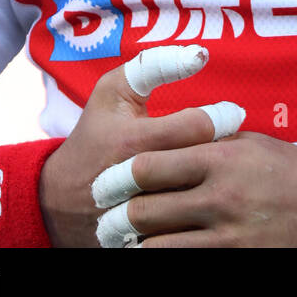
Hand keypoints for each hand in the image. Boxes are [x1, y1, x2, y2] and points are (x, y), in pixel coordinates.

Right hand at [38, 45, 243, 246]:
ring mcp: (137, 218)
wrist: (58, 200)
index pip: (195, 128)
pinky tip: (206, 197)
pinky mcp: (141, 242)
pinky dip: (199, 214)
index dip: (220, 117)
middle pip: (201, 166)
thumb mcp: (112, 89)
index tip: (233, 113)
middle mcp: (134, 183)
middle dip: (224, 150)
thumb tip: (200, 54)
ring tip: (226, 168)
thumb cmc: (96, 133)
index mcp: (129, 142)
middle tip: (237, 140)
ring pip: (196, 202)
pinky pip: (184, 230)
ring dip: (214, 183)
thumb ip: (154, 64)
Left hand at [98, 130, 296, 247]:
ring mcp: (227, 237)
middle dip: (118, 216)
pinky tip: (153, 255)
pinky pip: (183, 266)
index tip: (108, 180)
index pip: (150, 166)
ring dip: (136, 246)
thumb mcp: (249, 143)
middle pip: (145, 210)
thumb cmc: (288, 170)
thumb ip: (208, 142)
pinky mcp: (236, 262)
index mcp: (219, 160)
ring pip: (157, 248)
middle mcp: (219, 199)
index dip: (120, 175)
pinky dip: (161, 261)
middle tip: (105, 218)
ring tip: (125, 242)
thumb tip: (167, 139)